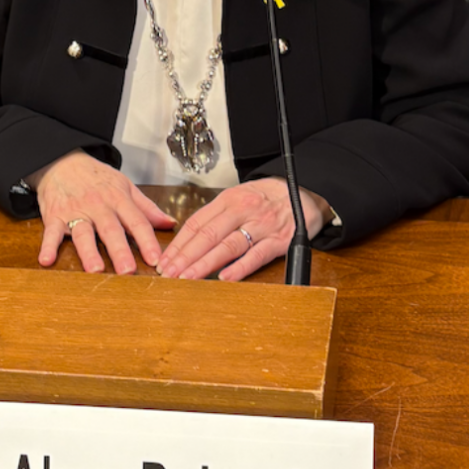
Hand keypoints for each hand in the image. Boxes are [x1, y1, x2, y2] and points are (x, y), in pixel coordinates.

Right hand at [31, 151, 174, 273]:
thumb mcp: (125, 185)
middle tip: (128, 271)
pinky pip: (51, 233)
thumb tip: (169, 223)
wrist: (62, 160)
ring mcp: (75, 212)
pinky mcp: (54, 216)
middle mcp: (98, 206)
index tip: (156, 260)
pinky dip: (47, 246)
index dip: (147, 241)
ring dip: (89, 252)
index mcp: (118, 199)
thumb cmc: (96, 177)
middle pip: (111, 230)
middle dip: (120, 251)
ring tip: (95, 270)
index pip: (136, 221)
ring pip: (83, 233)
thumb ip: (147, 207)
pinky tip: (46, 260)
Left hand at [155, 178, 327, 281]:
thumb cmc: (266, 197)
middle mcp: (243, 210)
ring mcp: (262, 226)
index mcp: (229, 199)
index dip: (178, 244)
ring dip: (205, 264)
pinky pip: (257, 256)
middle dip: (185, 256)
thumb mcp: (238, 196)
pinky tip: (224, 278)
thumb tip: (187, 241)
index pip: (196, 223)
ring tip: (187, 278)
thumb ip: (215, 216)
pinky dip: (239, 268)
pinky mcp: (279, 240)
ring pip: (228, 246)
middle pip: (208, 235)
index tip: (164, 260)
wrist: (304, 191)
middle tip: (168, 273)